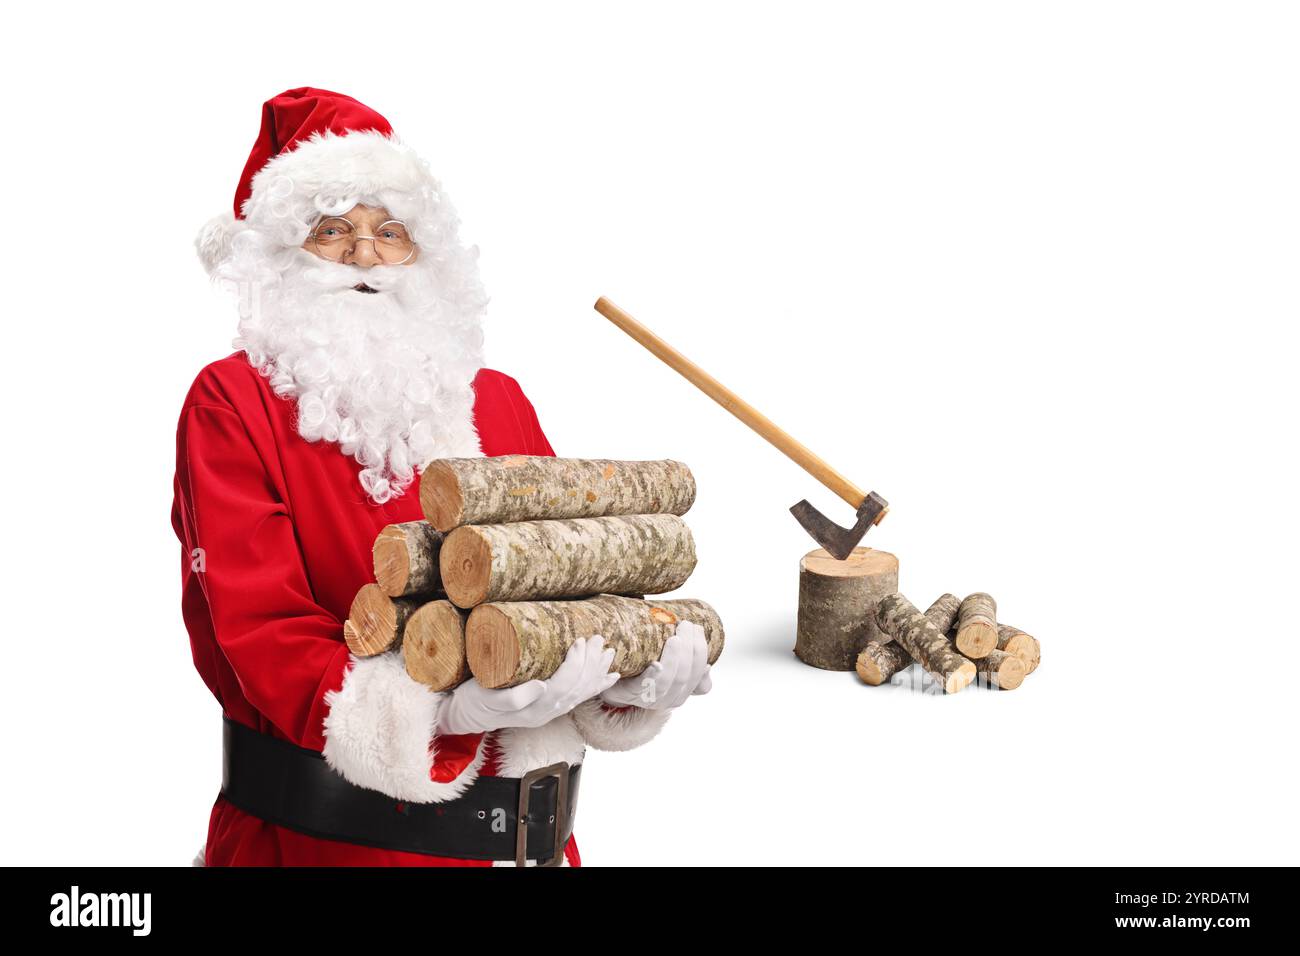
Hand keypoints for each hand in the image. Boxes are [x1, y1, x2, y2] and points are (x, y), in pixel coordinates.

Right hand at [437, 636, 618, 734]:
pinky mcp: (548, 705)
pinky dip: (595, 686)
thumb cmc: (473, 702)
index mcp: (534, 709)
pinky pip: (578, 696)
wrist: (464, 714)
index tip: (579, 641)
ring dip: (596, 671)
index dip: (575, 664)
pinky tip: (608, 677)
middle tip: (598, 639)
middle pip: (577, 688)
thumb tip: (543, 686)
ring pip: (581, 692)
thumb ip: (515, 697)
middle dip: (591, 663)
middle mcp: (546, 712)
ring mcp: (549, 710)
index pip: (564, 685)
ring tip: (608, 652)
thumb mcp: (487, 698)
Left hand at [599, 621, 712, 710]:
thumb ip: (689, 670)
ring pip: (668, 681)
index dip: (700, 651)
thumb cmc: (645, 672)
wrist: (613, 682)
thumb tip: (708, 667)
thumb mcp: (671, 672)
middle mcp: (668, 699)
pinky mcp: (631, 693)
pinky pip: (644, 686)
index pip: (697, 673)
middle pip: (684, 675)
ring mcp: (649, 698)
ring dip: (674, 658)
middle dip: (689, 649)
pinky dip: (653, 675)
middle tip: (685, 625)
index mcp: (681, 693)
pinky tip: (656, 664)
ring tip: (675, 639)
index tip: (697, 628)